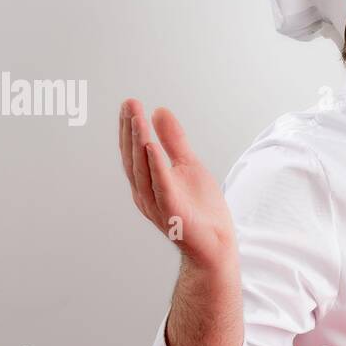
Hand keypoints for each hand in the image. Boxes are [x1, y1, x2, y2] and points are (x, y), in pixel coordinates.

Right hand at [119, 99, 236, 267]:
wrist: (217, 242)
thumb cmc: (201, 208)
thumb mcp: (188, 164)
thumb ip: (173, 140)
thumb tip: (159, 111)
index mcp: (147, 182)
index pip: (133, 150)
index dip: (129, 127)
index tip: (129, 103)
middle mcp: (145, 193)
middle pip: (133, 157)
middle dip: (130, 130)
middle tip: (129, 104)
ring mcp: (157, 203)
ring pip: (143, 169)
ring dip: (139, 142)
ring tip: (137, 118)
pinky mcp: (172, 211)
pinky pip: (161, 186)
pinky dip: (155, 166)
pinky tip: (152, 146)